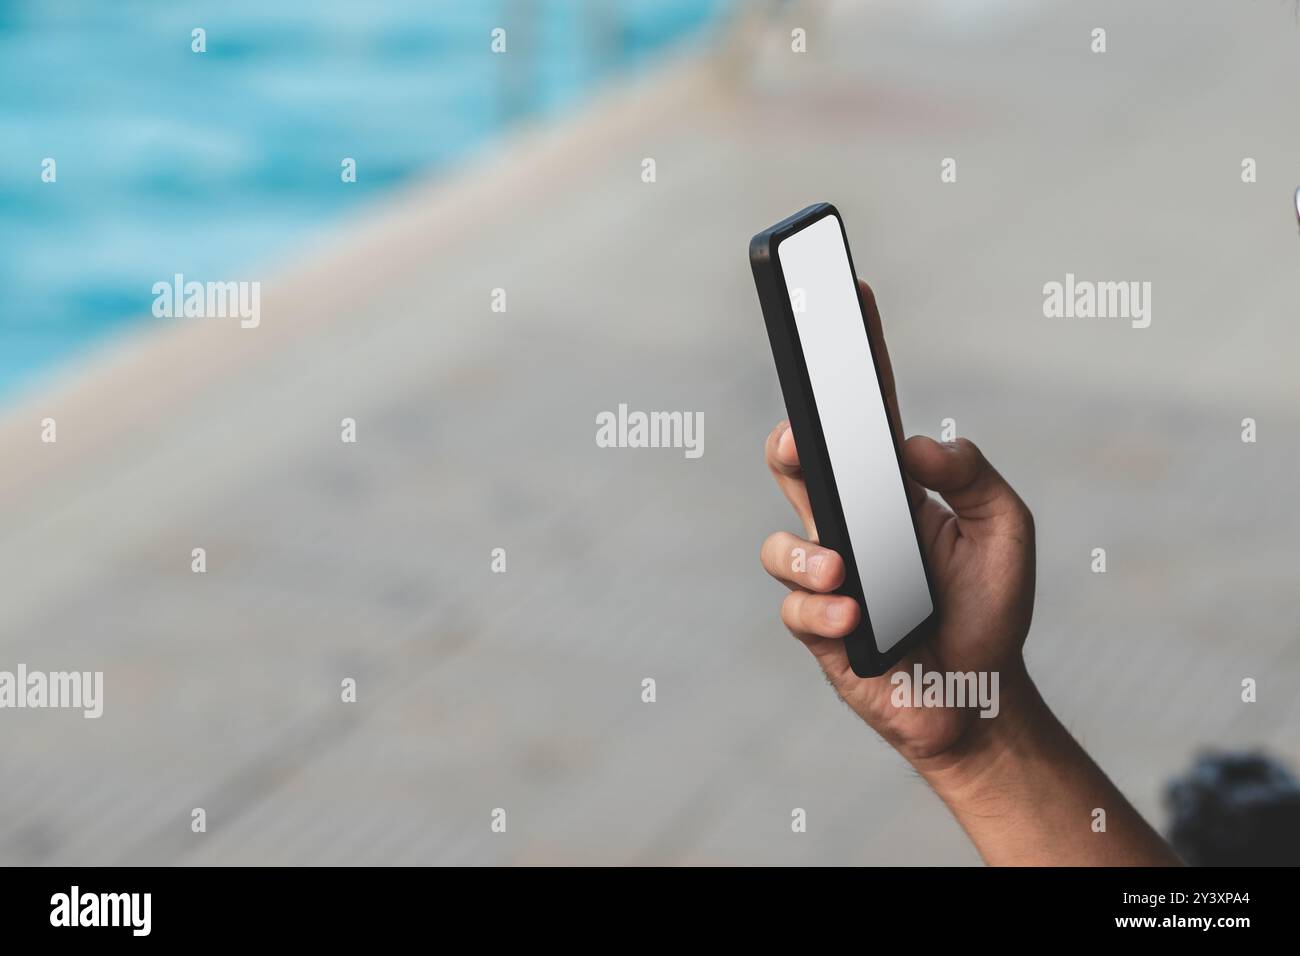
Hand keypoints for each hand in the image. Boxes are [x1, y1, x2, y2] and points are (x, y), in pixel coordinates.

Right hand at [759, 280, 1035, 767]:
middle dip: (789, 442)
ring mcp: (828, 575)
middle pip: (796, 462)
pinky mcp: (818, 627)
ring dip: (806, 555)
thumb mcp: (1007, 529)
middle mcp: (851, 522)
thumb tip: (912, 443)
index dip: (854, 353)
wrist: (977, 701)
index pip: (864, 411)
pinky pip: (795, 608)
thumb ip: (973, 475)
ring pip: (780, 543)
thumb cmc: (990, 611)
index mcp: (893, 489)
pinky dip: (823, 610)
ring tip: (846, 574)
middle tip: (802, 440)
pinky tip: (856, 620)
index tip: (843, 294)